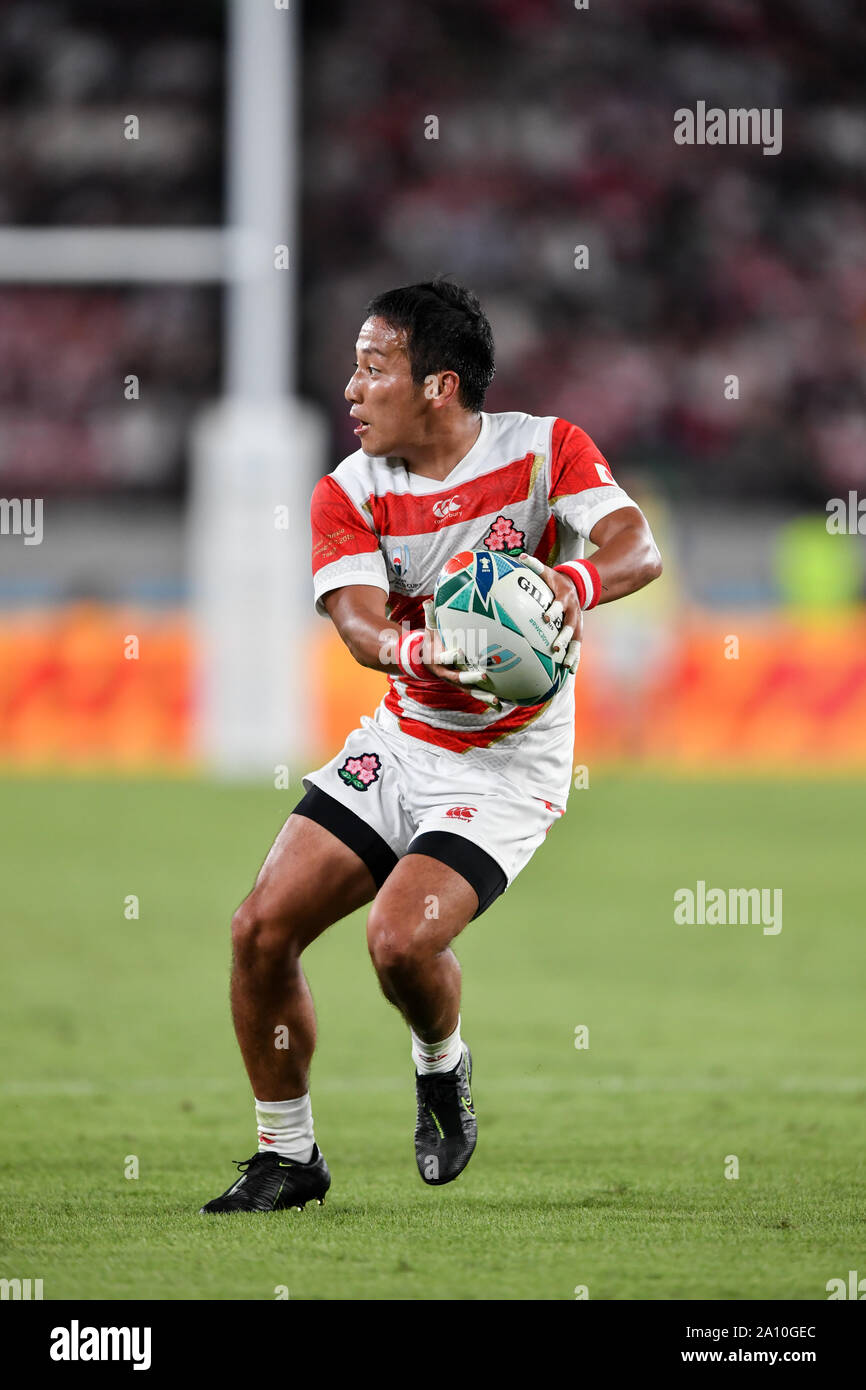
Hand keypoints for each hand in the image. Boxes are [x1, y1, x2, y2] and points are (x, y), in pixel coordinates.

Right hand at [421, 600, 502, 710]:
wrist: (422, 662)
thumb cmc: (430, 641)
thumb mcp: (429, 628)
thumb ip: (430, 616)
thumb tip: (430, 599)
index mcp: (437, 659)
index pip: (444, 658)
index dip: (451, 656)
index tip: (460, 652)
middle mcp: (446, 673)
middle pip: (459, 678)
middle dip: (471, 678)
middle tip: (485, 677)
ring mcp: (455, 682)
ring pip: (469, 691)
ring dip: (482, 695)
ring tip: (496, 700)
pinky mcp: (463, 686)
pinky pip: (475, 694)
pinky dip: (486, 700)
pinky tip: (500, 705)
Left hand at [518, 554, 581, 673]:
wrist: (578, 586)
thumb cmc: (555, 581)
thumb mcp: (547, 572)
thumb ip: (534, 565)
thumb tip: (520, 557)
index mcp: (564, 598)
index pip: (558, 605)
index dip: (553, 610)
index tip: (546, 616)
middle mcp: (573, 613)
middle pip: (569, 627)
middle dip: (563, 637)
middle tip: (555, 648)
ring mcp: (578, 624)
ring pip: (576, 641)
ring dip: (572, 654)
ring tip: (566, 667)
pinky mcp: (579, 632)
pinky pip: (577, 647)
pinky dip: (574, 659)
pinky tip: (570, 672)